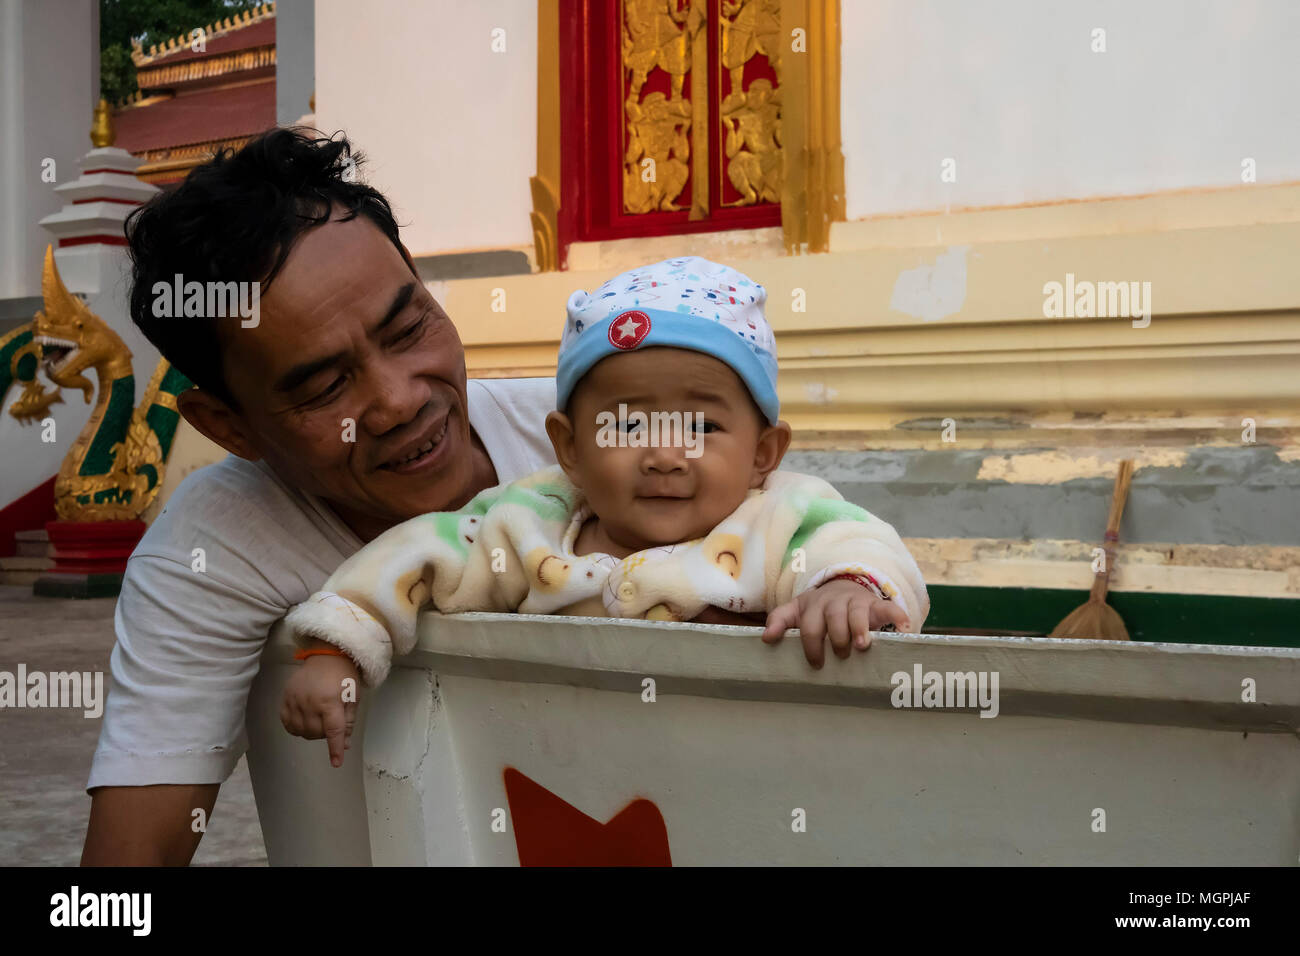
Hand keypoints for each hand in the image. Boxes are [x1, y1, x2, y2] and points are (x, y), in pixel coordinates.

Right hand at [280, 649, 359, 767]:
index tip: (336, 763)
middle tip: (330, 722)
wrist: (327, 656)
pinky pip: (287, 723)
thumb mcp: (353, 698)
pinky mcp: (285, 698)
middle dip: (325, 734)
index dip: (334, 748)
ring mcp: (295, 700)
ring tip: (318, 720)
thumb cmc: (344, 677)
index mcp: (331, 702)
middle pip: (315, 733)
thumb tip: (344, 745)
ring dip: (311, 732)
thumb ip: (348, 722)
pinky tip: (303, 720)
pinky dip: (295, 727)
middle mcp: (310, 702)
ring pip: (301, 731)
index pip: (333, 731)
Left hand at [762, 579, 910, 667]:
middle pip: (834, 619)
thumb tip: (765, 639)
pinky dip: (898, 617)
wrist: (843, 585)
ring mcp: (856, 602)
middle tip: (841, 655)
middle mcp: (834, 602)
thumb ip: (780, 621)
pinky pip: (888, 607)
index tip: (816, 664)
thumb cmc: (818, 608)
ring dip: (860, 629)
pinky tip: (905, 630)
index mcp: (813, 607)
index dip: (812, 645)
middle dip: (836, 638)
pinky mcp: (876, 604)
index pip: (809, 626)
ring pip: (857, 613)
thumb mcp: (797, 611)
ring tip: (863, 646)